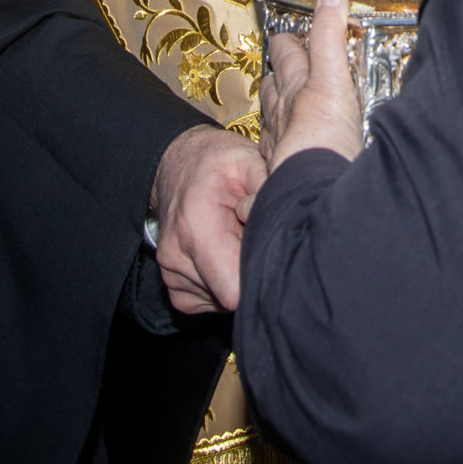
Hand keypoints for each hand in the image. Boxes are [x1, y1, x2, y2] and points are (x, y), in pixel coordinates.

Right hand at [148, 124, 265, 313]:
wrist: (179, 167)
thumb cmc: (218, 164)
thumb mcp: (249, 161)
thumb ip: (270, 189)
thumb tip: (290, 220)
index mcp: (198, 224)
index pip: (233, 289)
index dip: (262, 277)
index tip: (273, 254)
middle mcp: (177, 254)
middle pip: (231, 296)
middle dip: (253, 273)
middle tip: (257, 240)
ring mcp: (172, 273)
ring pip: (222, 302)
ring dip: (238, 276)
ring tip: (240, 240)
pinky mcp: (175, 286)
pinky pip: (209, 302)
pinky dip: (224, 284)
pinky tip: (228, 256)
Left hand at [262, 0, 365, 174]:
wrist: (314, 197)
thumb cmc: (323, 140)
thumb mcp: (334, 78)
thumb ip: (331, 36)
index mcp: (294, 89)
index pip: (287, 54)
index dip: (290, 42)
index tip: (295, 35)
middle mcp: (281, 117)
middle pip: (273, 86)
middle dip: (280, 73)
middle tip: (290, 64)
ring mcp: (279, 148)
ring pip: (272, 122)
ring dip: (278, 112)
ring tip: (287, 108)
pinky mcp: (283, 176)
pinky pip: (274, 158)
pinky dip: (280, 152)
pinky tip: (286, 158)